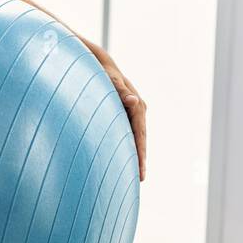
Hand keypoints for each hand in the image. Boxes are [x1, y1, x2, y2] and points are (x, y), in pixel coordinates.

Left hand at [94, 51, 147, 181]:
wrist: (100, 63)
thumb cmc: (102, 71)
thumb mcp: (109, 79)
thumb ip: (119, 89)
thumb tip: (133, 100)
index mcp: (137, 105)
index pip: (141, 134)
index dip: (140, 153)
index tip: (140, 169)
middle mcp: (139, 110)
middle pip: (141, 139)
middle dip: (141, 159)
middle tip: (140, 178)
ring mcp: (133, 113)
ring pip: (137, 138)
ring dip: (137, 155)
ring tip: (136, 175)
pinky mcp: (125, 114)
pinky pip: (129, 133)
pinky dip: (129, 146)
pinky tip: (124, 158)